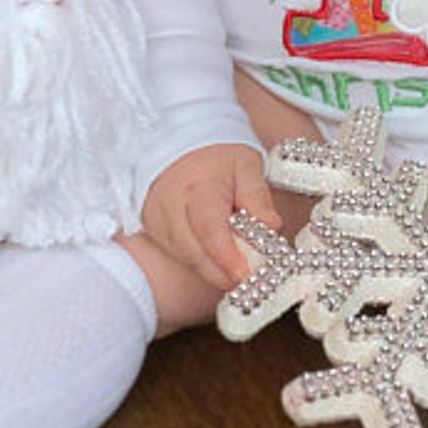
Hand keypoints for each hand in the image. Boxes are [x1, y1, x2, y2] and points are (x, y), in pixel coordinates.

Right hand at [141, 144, 280, 290]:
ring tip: (242, 270)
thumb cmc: (218, 159)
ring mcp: (159, 222)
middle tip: (252, 277)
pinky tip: (223, 262)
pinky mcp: (155, 233)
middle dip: (224, 272)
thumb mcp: (246, 165)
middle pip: (194, 252)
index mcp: (196, 186)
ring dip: (215, 271)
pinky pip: (181, 257)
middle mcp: (170, 207)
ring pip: (187, 259)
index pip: (208, 227)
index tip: (246, 273)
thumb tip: (272, 226)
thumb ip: (257, 195)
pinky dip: (204, 264)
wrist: (181, 149)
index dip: (227, 255)